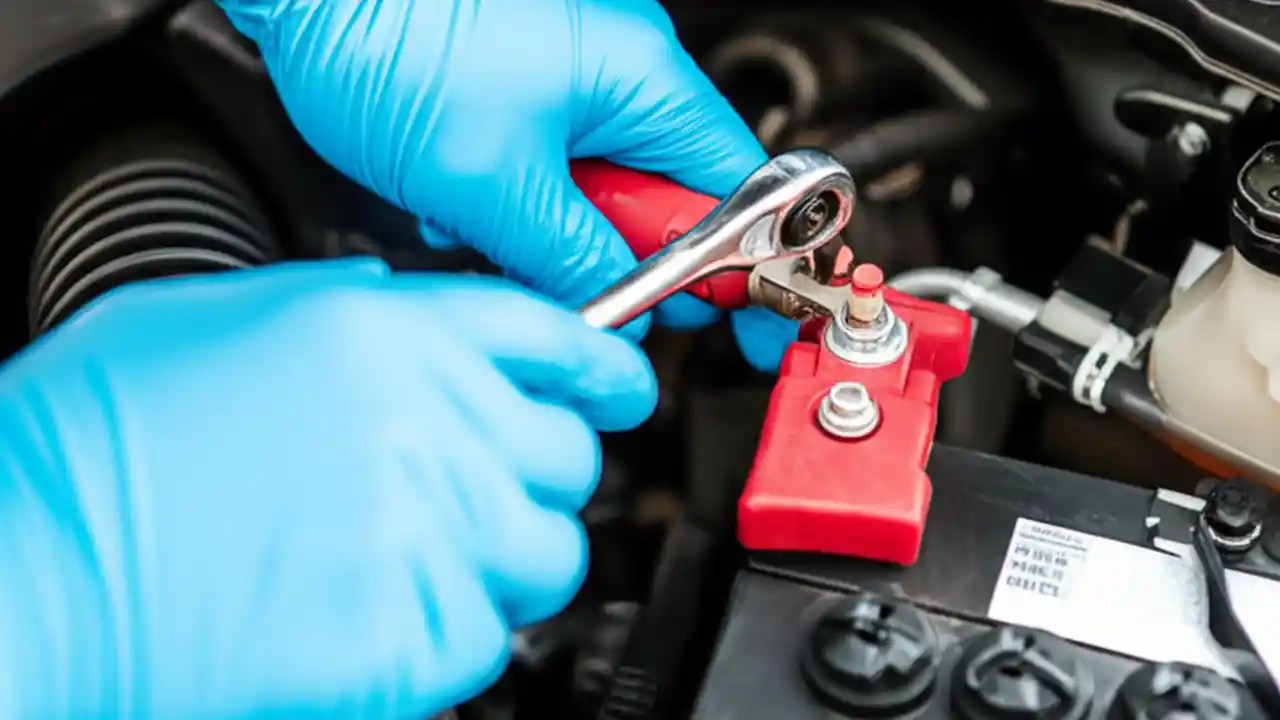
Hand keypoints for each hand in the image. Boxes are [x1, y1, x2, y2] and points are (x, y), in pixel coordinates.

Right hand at [0, 258, 654, 717]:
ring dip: (502, 558)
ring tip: (422, 560)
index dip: (602, 364)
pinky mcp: (409, 631)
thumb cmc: (95, 447)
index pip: (552, 334)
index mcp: (379, 334)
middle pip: (565, 452)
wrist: (34, 569)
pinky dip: (452, 631)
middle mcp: (422, 420)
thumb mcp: (212, 318)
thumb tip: (403, 308)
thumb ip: (336, 307)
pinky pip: (490, 633)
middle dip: (531, 474)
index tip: (621, 387)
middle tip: (474, 490)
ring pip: (548, 549)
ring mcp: (425, 528)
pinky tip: (379, 611)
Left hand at [213, 0, 798, 368]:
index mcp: (642, 76)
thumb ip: (573, 259)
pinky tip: (475, 187)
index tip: (754, 318)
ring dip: (561, 223)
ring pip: (607, 184)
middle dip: (626, 250)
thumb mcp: (490, 185)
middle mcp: (625, 60)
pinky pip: (561, 156)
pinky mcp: (532, 71)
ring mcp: (579, 61)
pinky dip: (526, 192)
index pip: (738, 189)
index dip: (749, 265)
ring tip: (497, 212)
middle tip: (585, 279)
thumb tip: (626, 307)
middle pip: (671, 193)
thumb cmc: (384, 34)